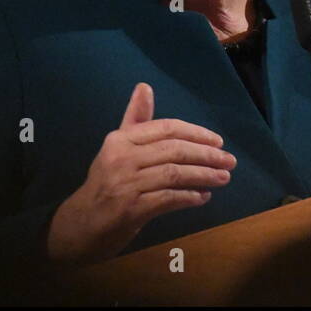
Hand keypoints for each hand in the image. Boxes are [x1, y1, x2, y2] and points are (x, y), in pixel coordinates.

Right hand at [45, 83, 235, 264]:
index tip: (218, 141)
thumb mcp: (118, 148)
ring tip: (223, 178)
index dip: (196, 133)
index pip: (166, 128)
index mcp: (121, 139)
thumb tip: (145, 86)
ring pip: (174, 174)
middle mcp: (121, 157)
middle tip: (229, 161)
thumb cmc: (106, 183)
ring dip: (204, 176)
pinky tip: (203, 197)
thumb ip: (136, 119)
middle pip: (174, 150)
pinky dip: (190, 197)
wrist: (81, 224)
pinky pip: (168, 198)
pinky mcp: (131, 209)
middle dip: (206, 155)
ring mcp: (125, 184)